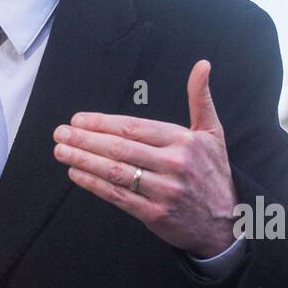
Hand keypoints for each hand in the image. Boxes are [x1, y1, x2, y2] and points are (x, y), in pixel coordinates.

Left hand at [52, 59, 237, 256]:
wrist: (226, 223)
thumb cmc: (214, 173)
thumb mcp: (213, 133)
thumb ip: (201, 98)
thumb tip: (202, 65)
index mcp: (183, 141)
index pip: (134, 128)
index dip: (103, 123)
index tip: (79, 119)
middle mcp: (174, 164)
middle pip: (120, 148)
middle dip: (85, 139)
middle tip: (60, 132)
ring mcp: (164, 190)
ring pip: (116, 172)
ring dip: (84, 160)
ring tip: (61, 151)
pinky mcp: (155, 214)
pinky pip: (118, 196)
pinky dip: (94, 184)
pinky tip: (76, 174)